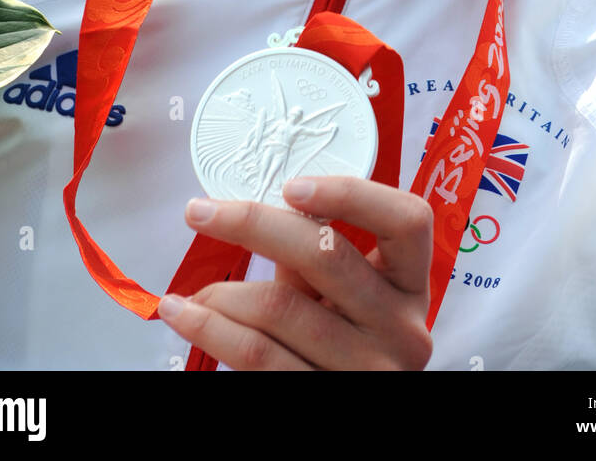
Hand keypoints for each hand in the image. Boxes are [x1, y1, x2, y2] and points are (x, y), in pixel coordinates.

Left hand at [156, 175, 433, 370]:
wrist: (348, 409)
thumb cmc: (343, 343)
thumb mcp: (350, 299)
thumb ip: (319, 261)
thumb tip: (251, 220)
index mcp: (411, 286)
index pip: (407, 221)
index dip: (351, 194)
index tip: (291, 186)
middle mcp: (400, 329)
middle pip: (326, 256)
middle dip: (251, 224)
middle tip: (200, 212)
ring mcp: (365, 370)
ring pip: (279, 307)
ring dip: (220, 293)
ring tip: (189, 291)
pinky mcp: (323, 397)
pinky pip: (258, 357)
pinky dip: (211, 329)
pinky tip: (185, 315)